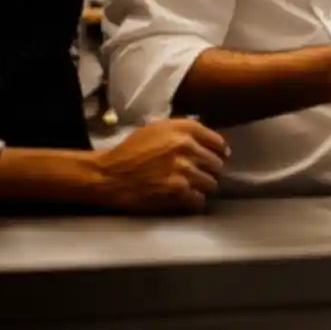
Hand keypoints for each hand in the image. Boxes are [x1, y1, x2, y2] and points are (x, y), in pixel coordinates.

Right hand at [93, 119, 228, 213]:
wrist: (109, 175)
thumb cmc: (130, 151)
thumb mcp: (157, 129)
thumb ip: (183, 131)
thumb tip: (209, 141)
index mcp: (182, 129)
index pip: (216, 141)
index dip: (220, 151)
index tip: (220, 156)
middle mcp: (186, 147)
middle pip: (217, 163)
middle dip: (211, 170)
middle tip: (202, 175)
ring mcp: (184, 170)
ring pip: (211, 183)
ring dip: (203, 187)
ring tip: (193, 188)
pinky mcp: (178, 191)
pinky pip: (200, 199)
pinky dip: (194, 201)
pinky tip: (185, 199)